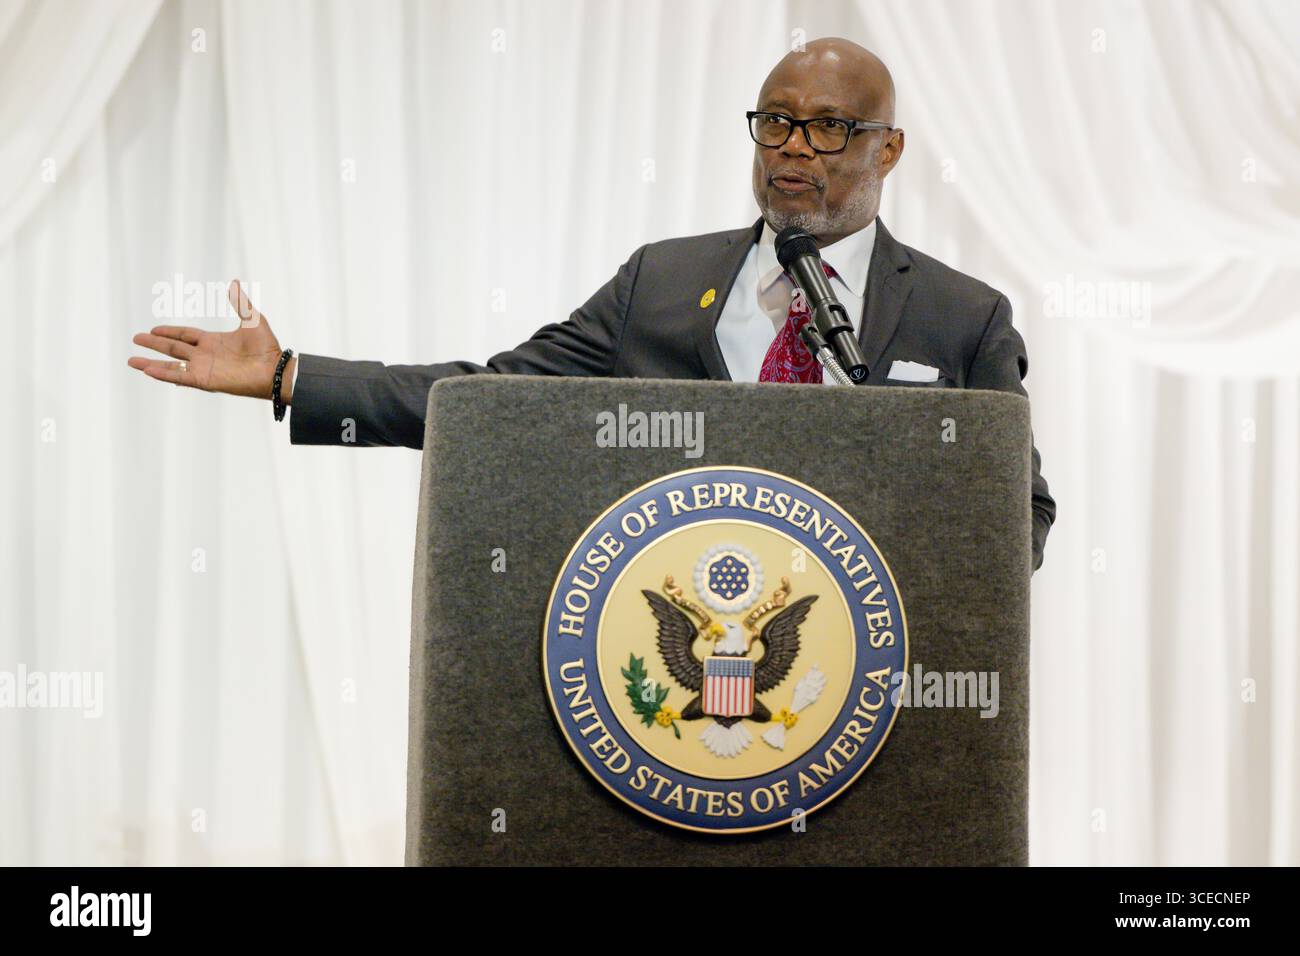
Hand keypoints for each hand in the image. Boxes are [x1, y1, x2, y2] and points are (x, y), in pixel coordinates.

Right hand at [127, 280, 292, 402]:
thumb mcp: (252, 320)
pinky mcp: (206, 380)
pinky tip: (148, 370)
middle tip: (136, 338)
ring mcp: (204, 369)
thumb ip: (240, 303)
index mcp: (213, 341)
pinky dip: (163, 374)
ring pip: (171, 365)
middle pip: (173, 349)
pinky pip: (180, 377)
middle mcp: (205, 356)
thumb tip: (234, 282)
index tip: (154, 328)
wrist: (274, 369)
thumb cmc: (267, 347)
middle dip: (154, 344)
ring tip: (132, 361)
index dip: (170, 331)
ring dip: (151, 363)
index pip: (185, 335)